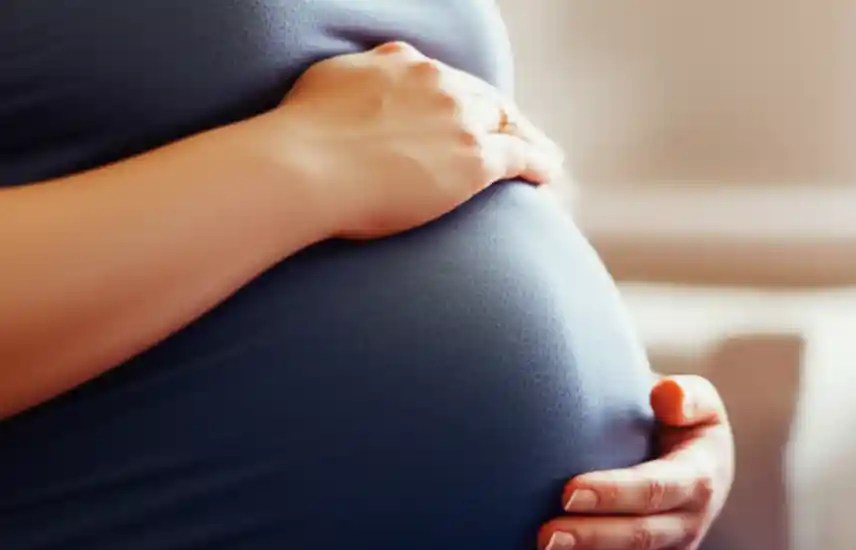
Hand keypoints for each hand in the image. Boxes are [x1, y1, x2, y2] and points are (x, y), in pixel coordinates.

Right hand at [270, 40, 562, 240]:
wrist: (307, 165)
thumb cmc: (302, 134)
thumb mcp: (328, 83)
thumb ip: (358, 79)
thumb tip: (363, 87)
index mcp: (404, 62)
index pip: (447, 79)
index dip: (464, 98)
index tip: (471, 113)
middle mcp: (439, 82)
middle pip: (485, 98)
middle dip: (502, 117)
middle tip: (518, 135)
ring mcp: (460, 119)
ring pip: (510, 125)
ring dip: (529, 140)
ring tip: (543, 159)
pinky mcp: (475, 158)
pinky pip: (521, 156)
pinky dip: (539, 164)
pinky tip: (548, 175)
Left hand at [538, 375, 733, 549]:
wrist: (697, 464)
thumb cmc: (682, 425)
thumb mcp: (696, 402)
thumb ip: (687, 395)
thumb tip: (667, 397)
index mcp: (700, 477)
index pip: (654, 489)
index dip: (612, 493)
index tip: (567, 491)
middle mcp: (690, 522)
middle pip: (640, 535)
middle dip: (591, 538)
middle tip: (544, 534)